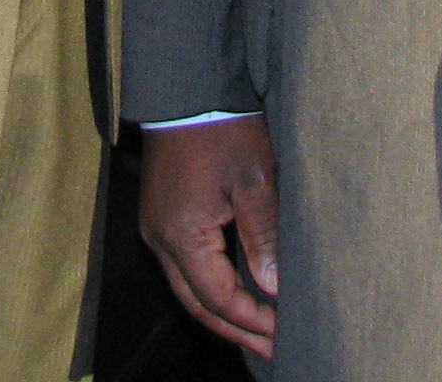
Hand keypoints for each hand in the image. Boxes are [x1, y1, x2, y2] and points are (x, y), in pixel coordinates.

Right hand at [139, 115, 279, 358]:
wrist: (185, 89)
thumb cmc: (222, 130)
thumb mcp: (253, 180)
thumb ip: (263, 237)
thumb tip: (275, 289)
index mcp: (182, 237)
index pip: (218, 299)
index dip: (252, 321)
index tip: (285, 334)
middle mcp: (160, 240)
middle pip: (196, 305)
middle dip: (235, 331)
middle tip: (271, 351)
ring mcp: (156, 228)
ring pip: (187, 289)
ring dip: (221, 313)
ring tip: (256, 332)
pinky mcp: (160, 216)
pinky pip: (182, 268)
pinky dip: (209, 288)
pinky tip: (233, 292)